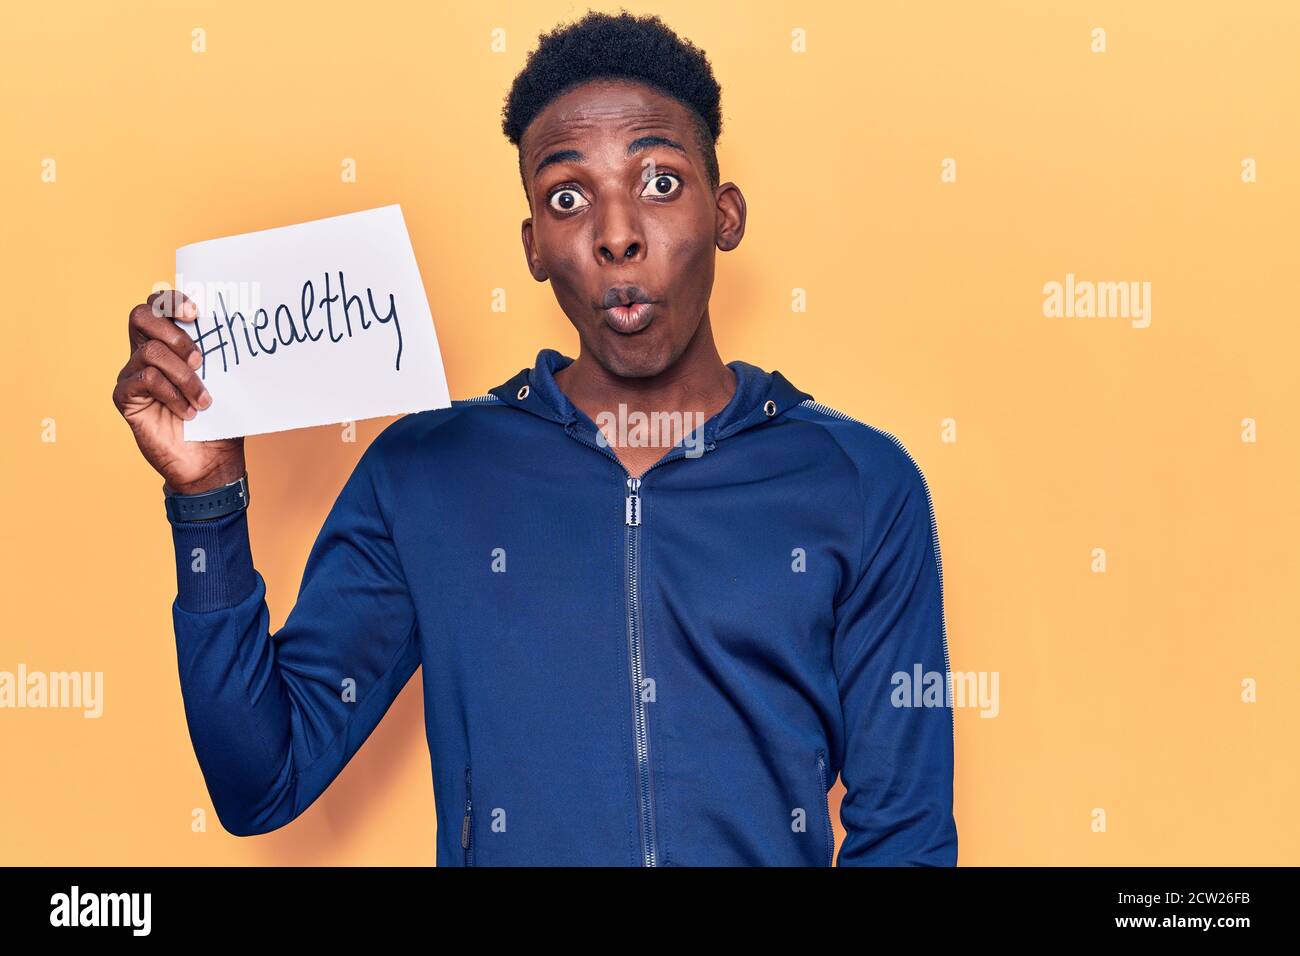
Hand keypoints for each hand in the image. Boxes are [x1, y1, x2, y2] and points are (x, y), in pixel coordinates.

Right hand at [113, 290, 245, 494]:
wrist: (211, 462)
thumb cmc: (220, 420)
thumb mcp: (227, 382)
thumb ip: (221, 354)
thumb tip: (242, 326)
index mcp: (168, 343)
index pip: (158, 304)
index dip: (172, 301)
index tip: (197, 314)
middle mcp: (146, 353)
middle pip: (141, 315)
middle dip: (174, 333)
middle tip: (200, 359)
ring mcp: (132, 374)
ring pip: (151, 352)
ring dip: (184, 376)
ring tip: (204, 401)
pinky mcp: (125, 397)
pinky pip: (145, 379)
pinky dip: (172, 395)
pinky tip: (188, 413)